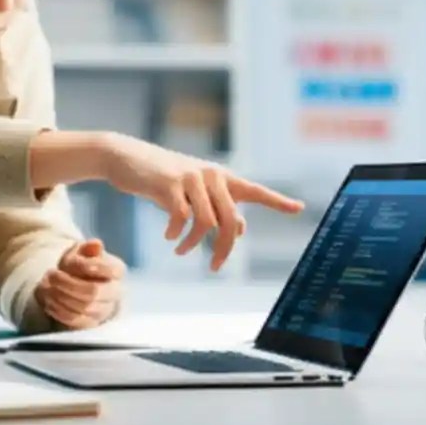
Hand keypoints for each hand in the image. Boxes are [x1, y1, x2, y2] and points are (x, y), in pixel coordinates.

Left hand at [36, 239, 125, 328]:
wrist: (73, 285)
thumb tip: (96, 245)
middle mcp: (115, 292)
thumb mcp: (81, 251)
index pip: (109, 270)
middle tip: (50, 274)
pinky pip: (75, 320)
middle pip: (93, 292)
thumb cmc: (78, 265)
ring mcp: (104, 310)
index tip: (68, 262)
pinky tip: (48, 301)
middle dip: (67, 283)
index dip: (89, 266)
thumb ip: (88, 248)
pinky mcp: (91, 324)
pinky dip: (58, 309)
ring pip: (83, 307)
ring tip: (45, 285)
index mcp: (116, 270)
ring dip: (59, 296)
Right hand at [101, 134, 303, 269]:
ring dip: (194, 243)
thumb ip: (217, 208)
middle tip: (216, 267)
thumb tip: (240, 231)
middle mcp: (211, 175)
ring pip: (206, 222)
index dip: (277, 201)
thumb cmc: (162, 179)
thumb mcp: (194, 194)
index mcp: (221, 177)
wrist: (126, 157)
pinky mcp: (169, 183)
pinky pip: (181, 217)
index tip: (298, 208)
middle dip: (225, 249)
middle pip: (230, 220)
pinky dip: (177, 233)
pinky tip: (170, 238)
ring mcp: (191, 177)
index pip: (255, 191)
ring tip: (182, 250)